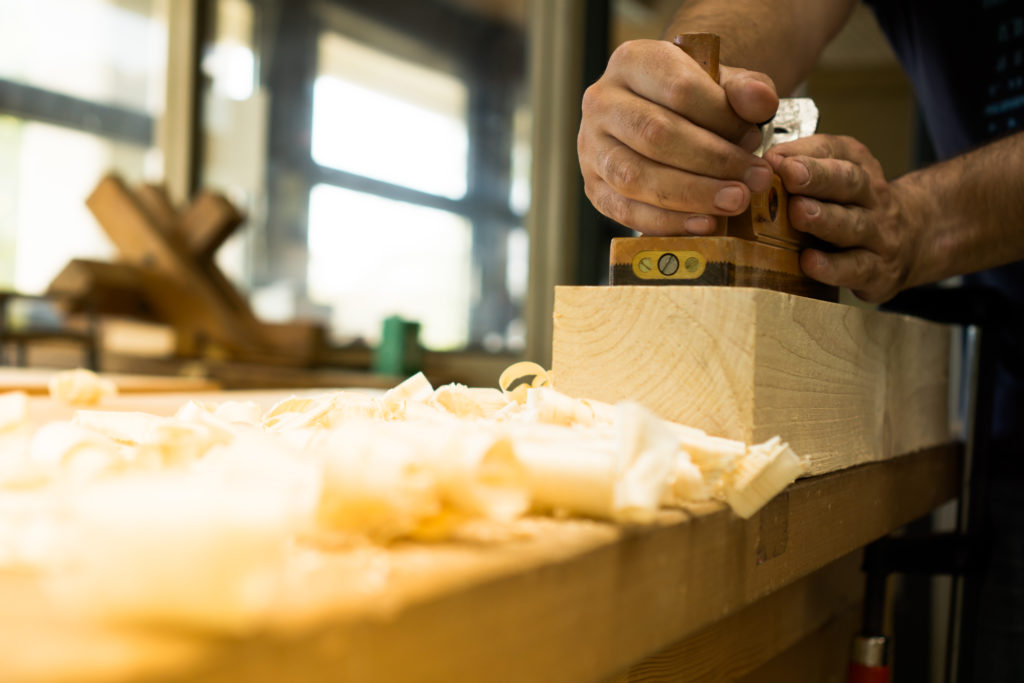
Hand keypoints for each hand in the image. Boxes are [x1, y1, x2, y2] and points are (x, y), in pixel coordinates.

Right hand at [578, 39, 778, 234]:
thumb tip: (761, 102)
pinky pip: (624, 210)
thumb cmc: (691, 100)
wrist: (656, 116)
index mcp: (632, 62)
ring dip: (691, 195)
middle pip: (655, 135)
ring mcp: (590, 147)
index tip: (754, 138)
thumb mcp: (722, 83)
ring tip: (734, 202)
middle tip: (754, 180)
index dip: (721, 118)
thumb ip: (746, 88)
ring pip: (636, 176)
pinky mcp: (593, 186)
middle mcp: (601, 102)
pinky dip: (667, 222)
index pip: (678, 90)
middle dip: (712, 162)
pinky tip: (704, 223)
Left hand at [765, 134, 919, 302]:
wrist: (913, 241)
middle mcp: (872, 196)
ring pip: (853, 224)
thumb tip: (757, 168)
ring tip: (799, 213)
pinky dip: (832, 266)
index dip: (805, 152)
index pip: (835, 151)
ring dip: (824, 218)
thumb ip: (798, 172)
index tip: (775, 158)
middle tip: (790, 174)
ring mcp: (878, 234)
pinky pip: (856, 268)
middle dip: (819, 177)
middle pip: (849, 181)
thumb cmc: (854, 208)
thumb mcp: (834, 181)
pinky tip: (809, 262)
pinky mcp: (879, 271)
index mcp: (857, 166)